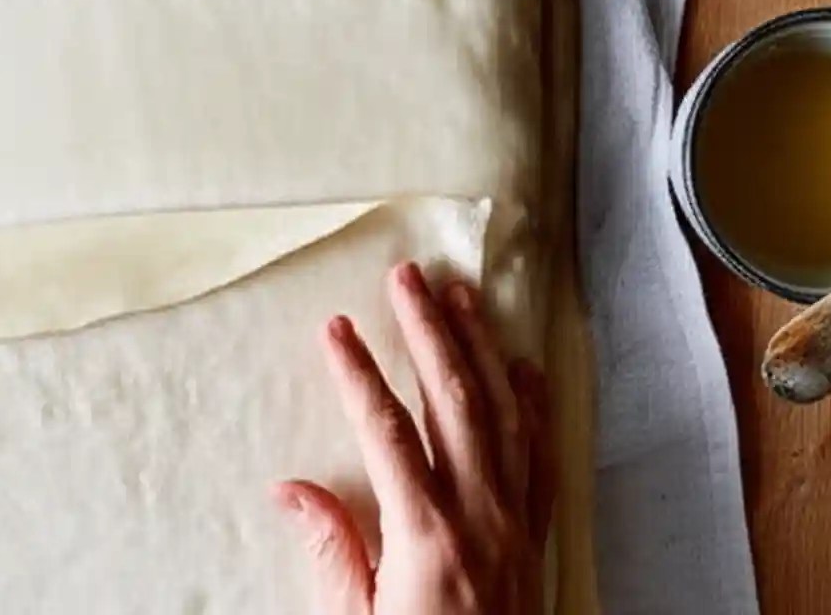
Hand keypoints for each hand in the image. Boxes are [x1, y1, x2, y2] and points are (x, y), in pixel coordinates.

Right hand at [275, 262, 553, 613]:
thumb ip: (329, 551)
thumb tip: (290, 490)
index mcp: (426, 536)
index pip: (387, 432)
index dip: (359, 374)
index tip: (336, 328)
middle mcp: (480, 514)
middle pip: (455, 400)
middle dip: (428, 331)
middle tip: (407, 278)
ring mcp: (515, 520)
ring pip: (503, 413)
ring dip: (481, 349)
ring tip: (461, 297)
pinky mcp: (535, 533)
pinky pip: (540, 453)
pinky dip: (532, 403)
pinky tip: (522, 367)